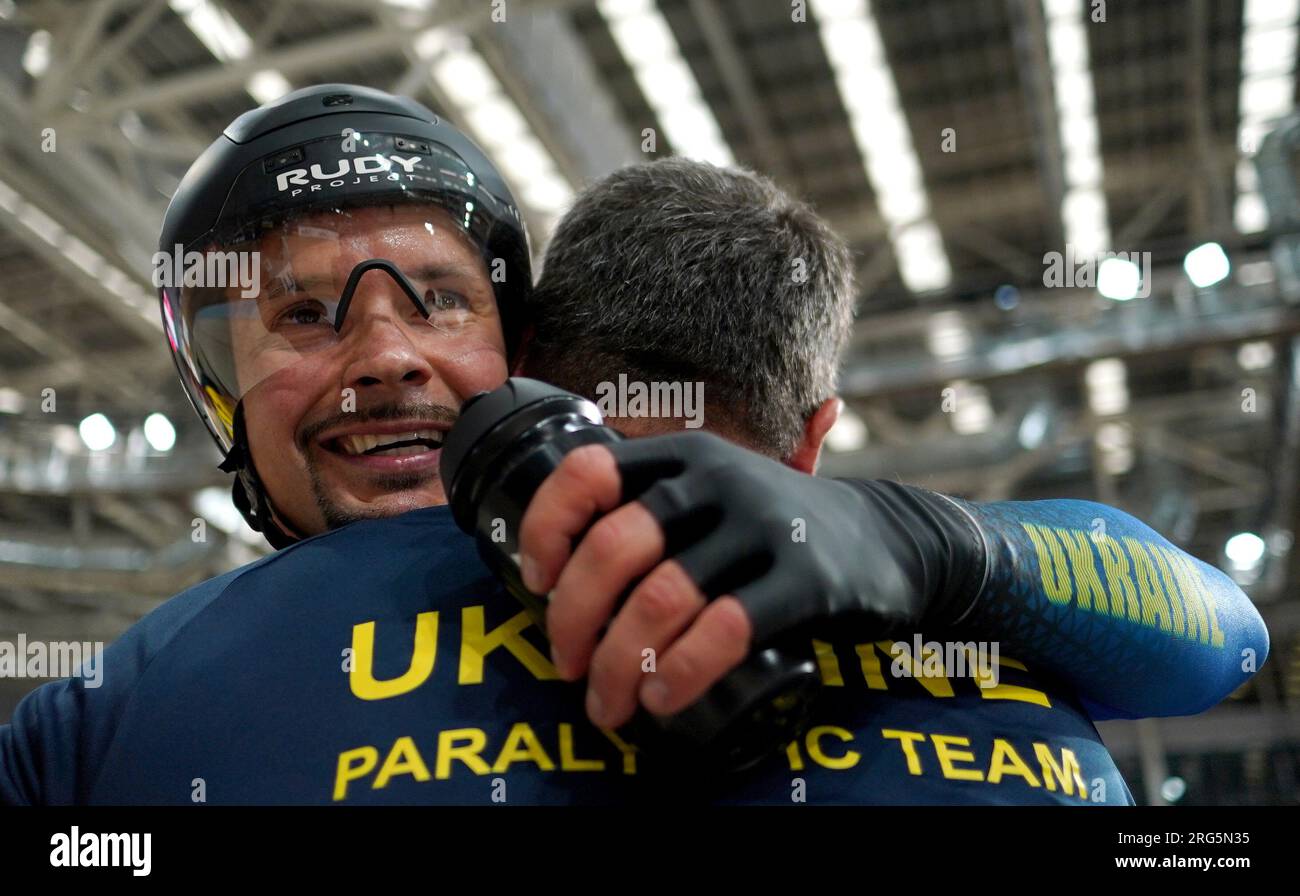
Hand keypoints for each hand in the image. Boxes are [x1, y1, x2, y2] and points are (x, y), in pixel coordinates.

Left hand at [516, 431, 985, 730]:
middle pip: (614, 547)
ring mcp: (763, 527)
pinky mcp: (804, 579)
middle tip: (569, 665)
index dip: (546, 527)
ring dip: (619, 662)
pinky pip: (726, 629)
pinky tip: (663, 697)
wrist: (887, 538)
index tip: (538, 581)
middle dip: (574, 618)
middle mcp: (717, 480)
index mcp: (683, 456)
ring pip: (662, 596)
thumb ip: (649, 512)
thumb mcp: (713, 495)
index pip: (588, 472)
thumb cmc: (773, 530)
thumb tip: (556, 579)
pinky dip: (682, 671)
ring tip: (610, 703)